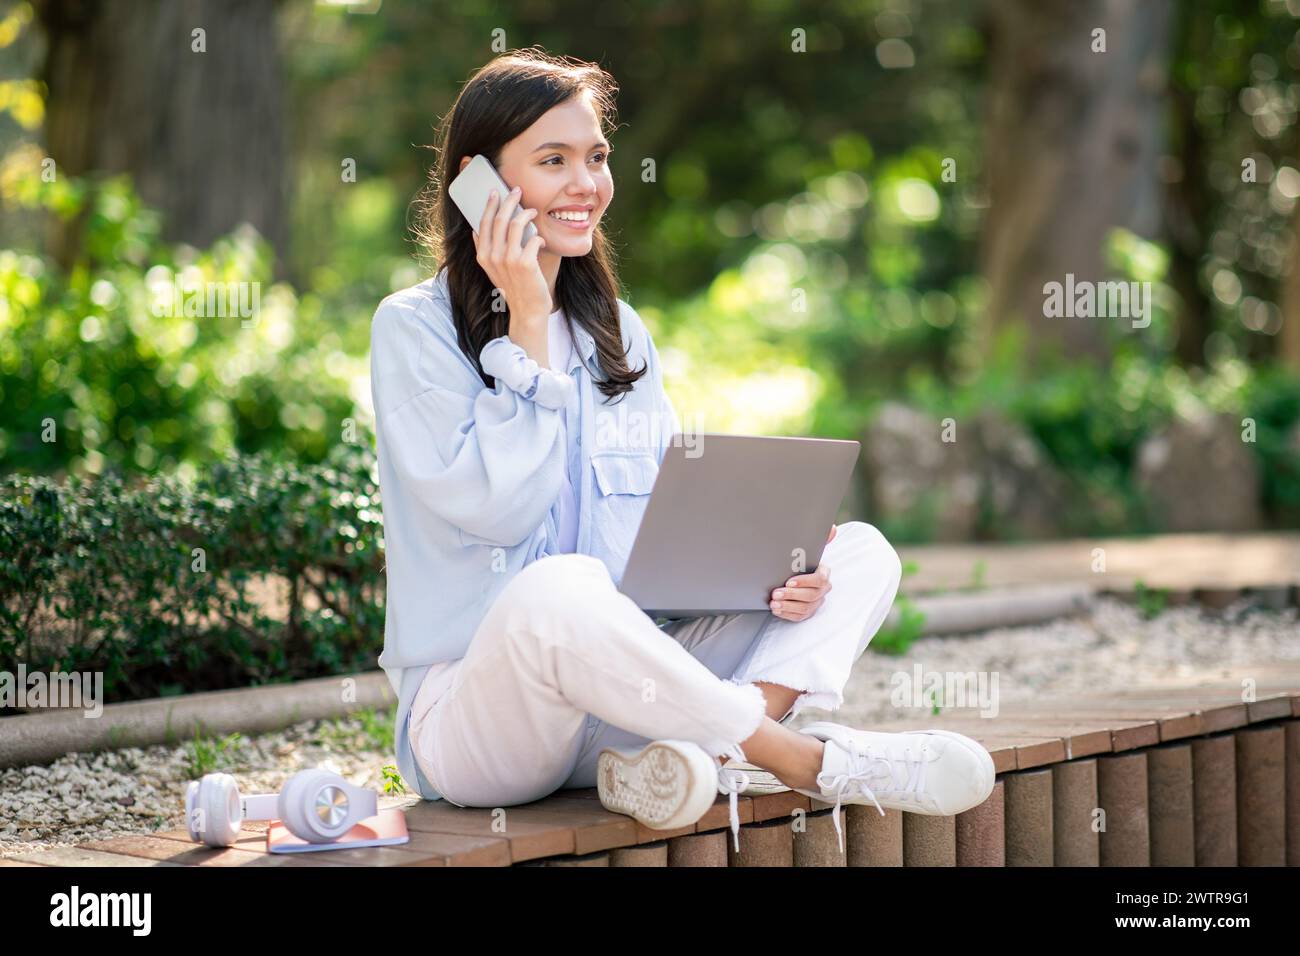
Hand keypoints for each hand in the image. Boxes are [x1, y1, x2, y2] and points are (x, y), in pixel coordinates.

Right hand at [473, 186, 550, 348]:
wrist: (527, 310)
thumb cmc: (514, 287)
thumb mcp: (492, 270)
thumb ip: (485, 251)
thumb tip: (476, 230)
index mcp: (483, 256)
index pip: (483, 223)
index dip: (490, 205)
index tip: (495, 192)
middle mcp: (493, 256)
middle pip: (499, 219)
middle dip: (509, 201)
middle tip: (517, 190)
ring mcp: (509, 260)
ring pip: (516, 225)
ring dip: (526, 214)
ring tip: (533, 211)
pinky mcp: (525, 264)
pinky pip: (533, 239)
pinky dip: (538, 237)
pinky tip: (541, 242)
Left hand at [769, 524, 835, 621]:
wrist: (793, 576)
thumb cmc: (801, 563)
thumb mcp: (808, 551)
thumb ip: (820, 539)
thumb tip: (832, 528)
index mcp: (824, 573)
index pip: (819, 579)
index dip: (804, 581)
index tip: (788, 581)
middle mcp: (823, 589)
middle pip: (811, 595)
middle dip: (792, 594)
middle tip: (776, 593)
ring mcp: (816, 602)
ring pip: (805, 608)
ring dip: (788, 606)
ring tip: (774, 603)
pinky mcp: (808, 612)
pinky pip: (799, 616)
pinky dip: (787, 614)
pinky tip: (777, 610)